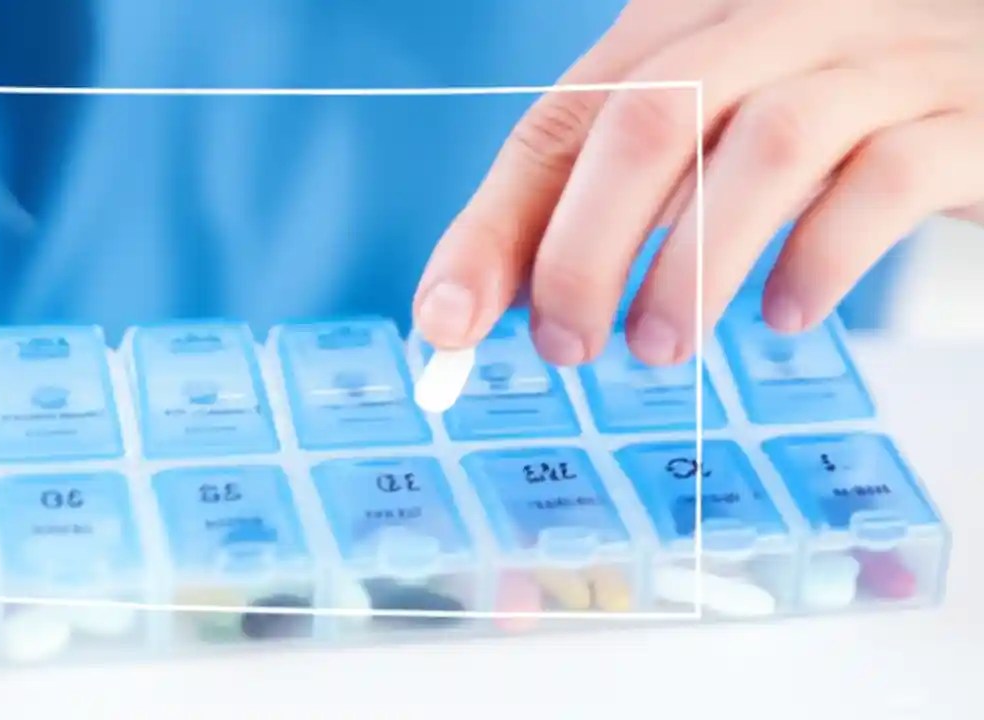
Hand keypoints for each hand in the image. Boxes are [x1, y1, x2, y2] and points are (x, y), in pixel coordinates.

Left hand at [413, 0, 983, 365]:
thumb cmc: (825, 116)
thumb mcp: (699, 136)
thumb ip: (605, 200)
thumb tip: (494, 298)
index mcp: (689, 20)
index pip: (565, 118)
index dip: (495, 224)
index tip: (446, 321)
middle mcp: (777, 20)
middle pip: (650, 118)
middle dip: (585, 249)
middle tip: (568, 347)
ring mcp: (876, 60)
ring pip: (763, 148)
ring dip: (692, 266)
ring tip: (662, 349)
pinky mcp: (960, 119)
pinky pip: (882, 183)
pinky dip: (820, 259)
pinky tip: (784, 314)